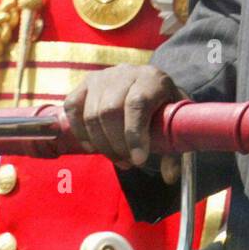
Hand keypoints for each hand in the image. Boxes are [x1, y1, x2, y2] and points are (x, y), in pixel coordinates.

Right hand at [63, 64, 185, 169]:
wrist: (148, 85)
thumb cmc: (162, 106)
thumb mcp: (175, 121)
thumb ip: (173, 147)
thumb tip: (170, 177)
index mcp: (153, 78)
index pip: (137, 104)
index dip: (135, 135)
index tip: (139, 160)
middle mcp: (126, 72)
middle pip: (110, 111)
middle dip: (117, 144)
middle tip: (128, 162)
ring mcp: (102, 76)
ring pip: (92, 114)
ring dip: (102, 144)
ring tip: (117, 158)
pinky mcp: (85, 84)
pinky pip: (73, 109)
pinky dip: (81, 133)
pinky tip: (94, 147)